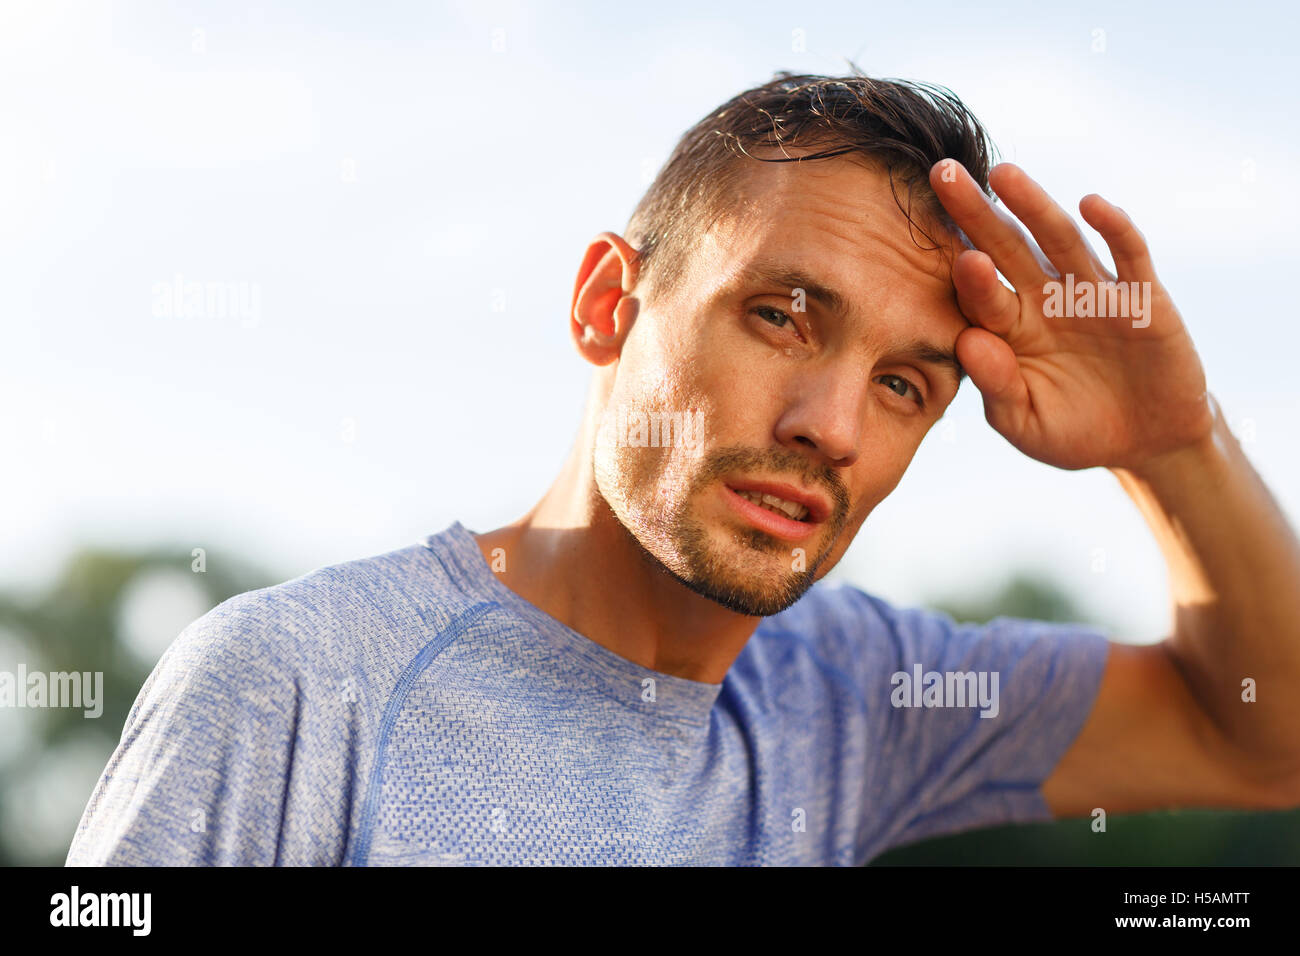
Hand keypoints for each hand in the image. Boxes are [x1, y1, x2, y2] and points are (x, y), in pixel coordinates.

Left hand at [928, 159, 1214, 471]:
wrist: (1145, 442)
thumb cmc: (1073, 431)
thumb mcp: (1026, 422)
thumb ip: (996, 386)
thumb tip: (968, 341)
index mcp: (1008, 328)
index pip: (977, 293)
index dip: (963, 274)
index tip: (946, 254)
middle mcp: (1043, 299)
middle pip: (1005, 248)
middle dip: (976, 212)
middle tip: (942, 172)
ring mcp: (1091, 292)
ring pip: (1059, 239)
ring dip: (1033, 206)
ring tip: (1003, 174)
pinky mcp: (1141, 296)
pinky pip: (1128, 255)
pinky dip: (1114, 229)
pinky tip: (1092, 205)